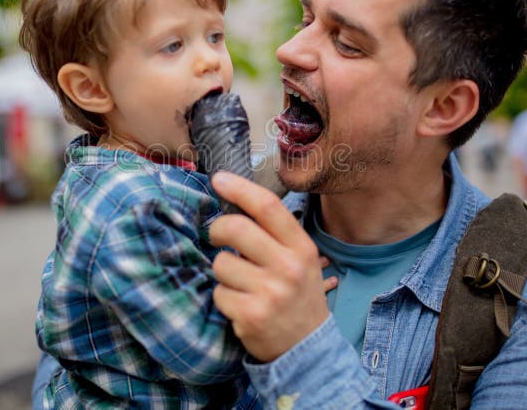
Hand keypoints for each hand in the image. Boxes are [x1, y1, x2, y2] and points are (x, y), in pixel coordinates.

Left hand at [209, 172, 331, 362]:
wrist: (308, 347)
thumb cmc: (297, 294)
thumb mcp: (299, 259)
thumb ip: (273, 233)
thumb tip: (234, 200)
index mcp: (301, 247)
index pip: (267, 206)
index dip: (239, 188)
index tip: (218, 179)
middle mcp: (288, 268)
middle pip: (236, 228)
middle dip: (218, 229)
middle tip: (218, 236)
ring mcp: (270, 293)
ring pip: (221, 263)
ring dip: (223, 271)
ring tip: (240, 282)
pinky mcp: (250, 316)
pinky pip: (218, 293)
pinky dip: (223, 298)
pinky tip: (241, 304)